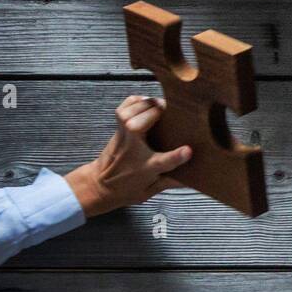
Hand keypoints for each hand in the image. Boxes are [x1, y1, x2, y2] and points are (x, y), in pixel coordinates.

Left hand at [63, 96, 190, 217]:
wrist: (99, 185)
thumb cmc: (125, 188)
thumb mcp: (151, 191)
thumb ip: (171, 183)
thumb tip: (192, 179)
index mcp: (146, 168)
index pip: (164, 162)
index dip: (178, 156)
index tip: (189, 151)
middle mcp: (134, 147)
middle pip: (145, 123)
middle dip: (163, 113)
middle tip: (176, 113)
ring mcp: (124, 133)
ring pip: (134, 109)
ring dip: (150, 104)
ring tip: (162, 106)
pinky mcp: (118, 126)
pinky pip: (126, 105)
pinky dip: (137, 100)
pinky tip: (147, 102)